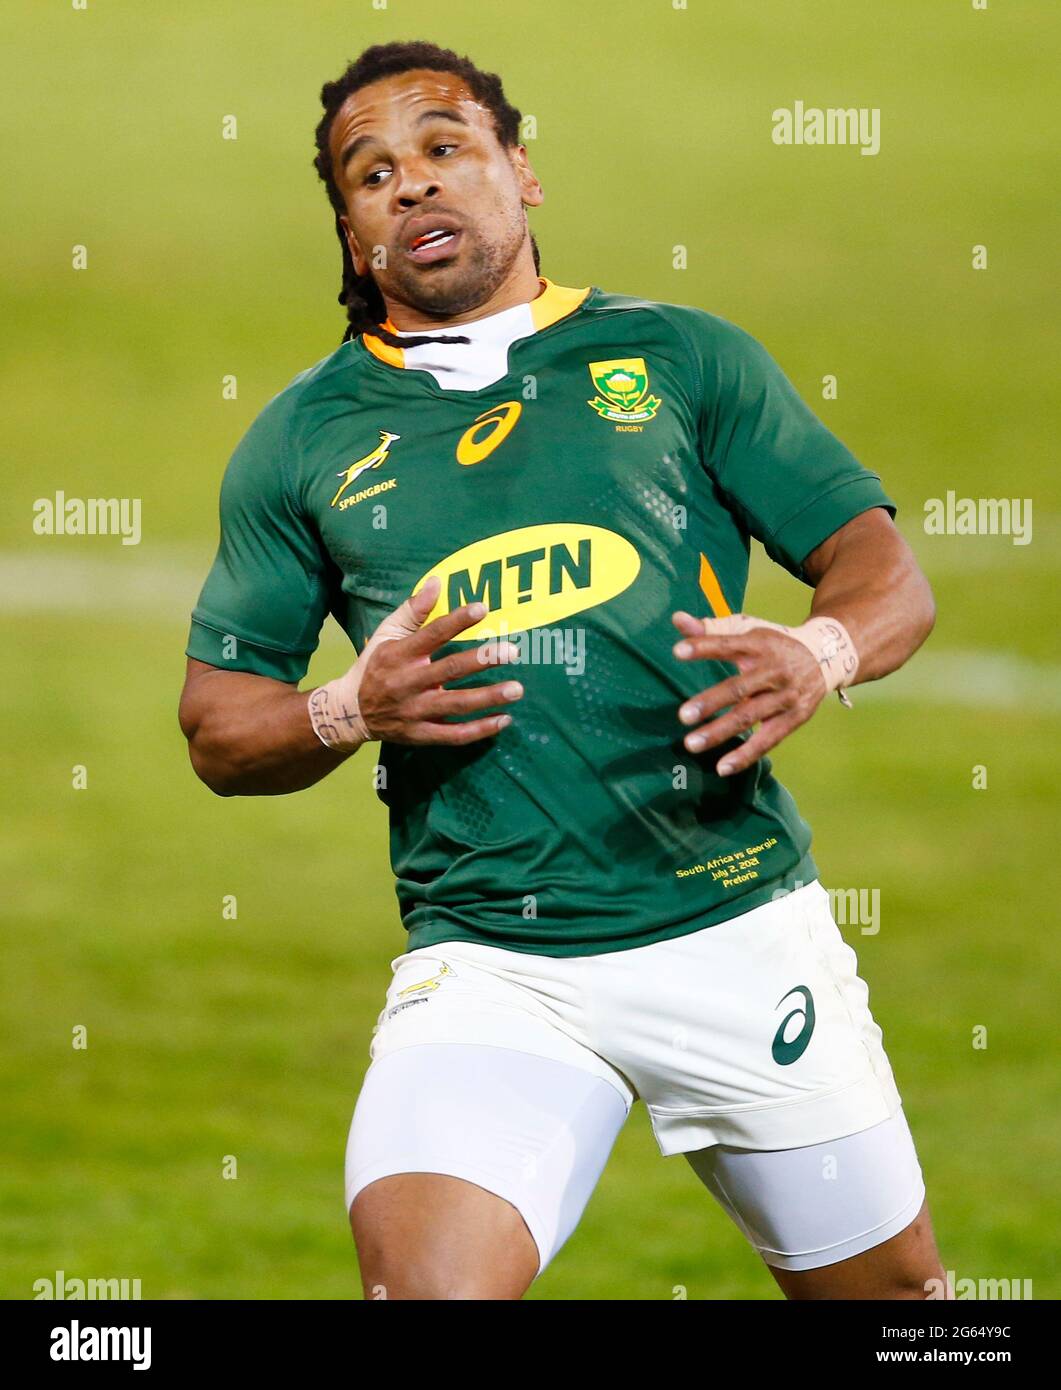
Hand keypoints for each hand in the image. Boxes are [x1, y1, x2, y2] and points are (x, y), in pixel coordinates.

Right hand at [357, 576, 522, 745]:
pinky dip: (480, 730)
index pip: (431, 634)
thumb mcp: (386, 634)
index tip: (482, 608)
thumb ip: (412, 610)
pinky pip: (454, 735)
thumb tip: (437, 581)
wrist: (351, 711)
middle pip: (450, 669)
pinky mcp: (420, 734)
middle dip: (482, 660)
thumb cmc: (375, 665)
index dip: (457, 621)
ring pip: (456, 704)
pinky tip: (504, 720)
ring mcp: (414, 711)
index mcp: (400, 654)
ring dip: (488, 697)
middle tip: (512, 651)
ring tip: (517, 689)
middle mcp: (408, 682)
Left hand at [671, 610, 827, 775]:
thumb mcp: (747, 630)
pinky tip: (722, 767)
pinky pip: (768, 740)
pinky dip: (746, 755)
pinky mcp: (793, 718)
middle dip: (711, 702)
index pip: (729, 645)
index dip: (704, 647)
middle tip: (683, 715)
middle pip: (739, 688)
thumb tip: (677, 619)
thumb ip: (710, 628)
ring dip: (721, 732)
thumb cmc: (773, 644)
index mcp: (759, 644)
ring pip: (751, 717)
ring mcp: (785, 696)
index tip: (677, 651)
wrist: (825, 657)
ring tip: (692, 744)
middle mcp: (773, 670)